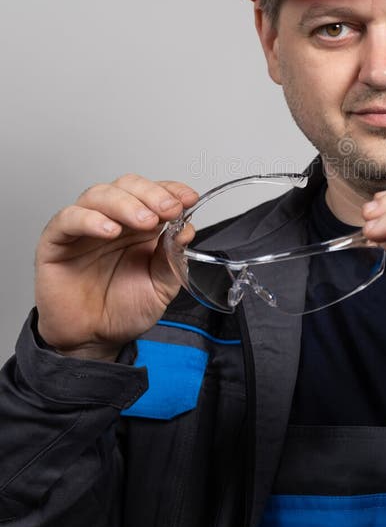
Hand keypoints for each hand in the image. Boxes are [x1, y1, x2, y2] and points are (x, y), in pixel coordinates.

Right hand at [35, 175, 198, 359]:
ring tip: (144, 222)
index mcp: (139, 227)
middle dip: (152, 194)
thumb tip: (186, 229)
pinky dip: (89, 219)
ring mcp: (84, 228)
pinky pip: (68, 218)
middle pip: (128, 186)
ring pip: (99, 195)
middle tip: (169, 209)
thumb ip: (172, 259)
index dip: (171, 190)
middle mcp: (113, 220)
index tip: (188, 198)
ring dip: (125, 203)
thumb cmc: (122, 310)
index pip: (154, 193)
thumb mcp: (160, 288)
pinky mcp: (56, 241)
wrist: (92, 340)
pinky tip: (109, 230)